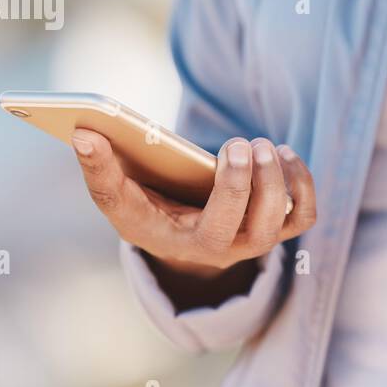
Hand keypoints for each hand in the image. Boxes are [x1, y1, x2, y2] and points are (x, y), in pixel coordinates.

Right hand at [71, 130, 315, 280]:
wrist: (176, 231)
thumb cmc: (143, 211)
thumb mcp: (116, 199)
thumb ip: (98, 172)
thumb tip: (84, 135)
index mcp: (187, 247)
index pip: (212, 234)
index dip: (228, 191)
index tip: (225, 149)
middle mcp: (227, 250)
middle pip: (255, 228)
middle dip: (253, 182)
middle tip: (242, 142)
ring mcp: (254, 240)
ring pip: (281, 219)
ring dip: (278, 180)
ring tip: (261, 144)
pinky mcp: (275, 226)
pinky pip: (303, 214)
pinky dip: (302, 184)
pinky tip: (284, 154)